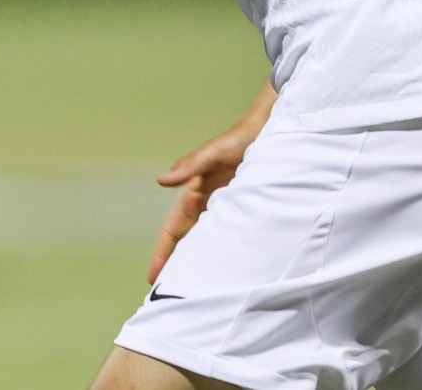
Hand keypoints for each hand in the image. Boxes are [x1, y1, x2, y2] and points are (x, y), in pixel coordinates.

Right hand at [146, 87, 275, 282]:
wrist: (268, 130)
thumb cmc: (239, 139)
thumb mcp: (213, 152)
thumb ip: (190, 165)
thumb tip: (161, 180)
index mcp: (194, 190)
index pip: (173, 227)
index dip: (163, 252)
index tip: (153, 276)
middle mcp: (205, 200)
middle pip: (185, 237)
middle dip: (175, 261)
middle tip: (170, 291)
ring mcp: (223, 204)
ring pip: (205, 237)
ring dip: (197, 257)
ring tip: (194, 284)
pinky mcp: (241, 204)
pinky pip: (226, 231)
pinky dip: (219, 248)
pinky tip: (224, 265)